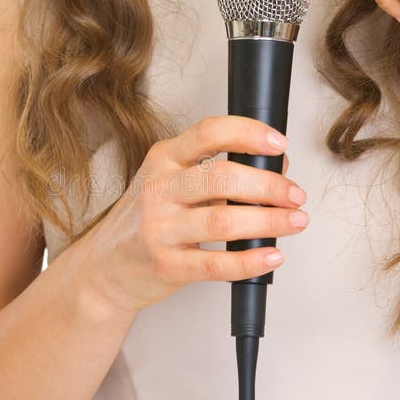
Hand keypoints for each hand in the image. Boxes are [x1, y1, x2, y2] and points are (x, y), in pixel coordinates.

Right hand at [76, 116, 306, 314]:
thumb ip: (217, 172)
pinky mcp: (166, 265)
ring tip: (294, 222)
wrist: (104, 267)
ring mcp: (159, 228)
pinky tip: (271, 254)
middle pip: (222, 178)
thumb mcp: (171, 183)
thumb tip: (276, 167)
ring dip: (269, 222)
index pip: (209, 132)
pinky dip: (250, 260)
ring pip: (223, 222)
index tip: (278, 143)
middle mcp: (158, 189)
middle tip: (295, 194)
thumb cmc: (145, 220)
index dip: (248, 133)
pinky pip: (216, 263)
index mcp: (163, 159)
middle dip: (269, 186)